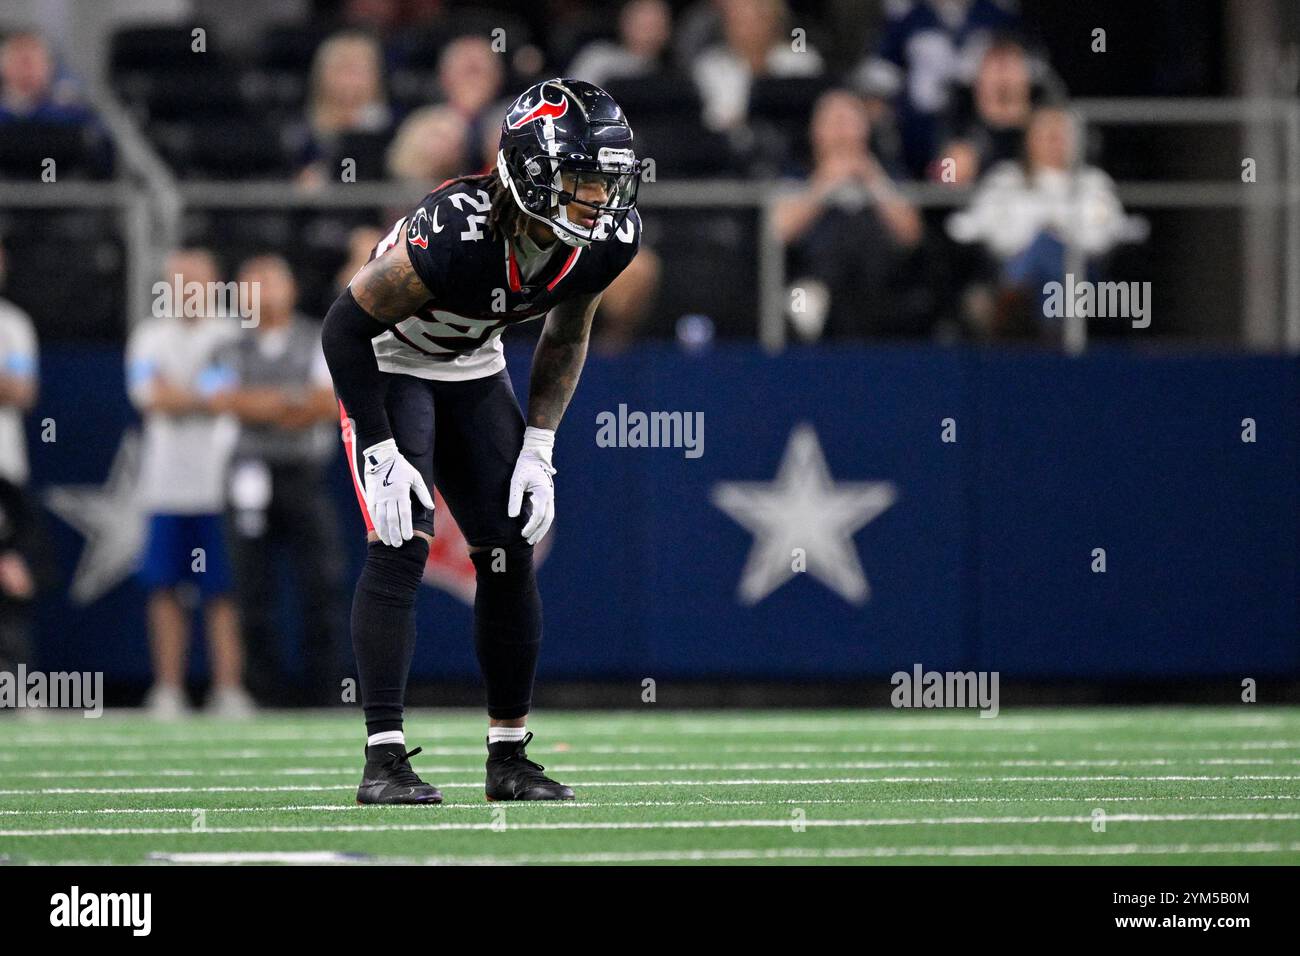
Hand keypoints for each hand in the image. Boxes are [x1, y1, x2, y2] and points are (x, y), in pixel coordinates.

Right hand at [362, 439, 433, 546]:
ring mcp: (378, 497)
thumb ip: (423, 493)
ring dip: (385, 532)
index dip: (406, 527)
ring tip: (388, 542)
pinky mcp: (371, 496)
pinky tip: (379, 531)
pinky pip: (373, 513)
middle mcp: (389, 497)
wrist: (381, 456)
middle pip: (392, 519)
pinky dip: (376, 523)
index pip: (404, 514)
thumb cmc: (401, 467)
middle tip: (398, 545)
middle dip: (395, 533)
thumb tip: (431, 508)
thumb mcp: (416, 477)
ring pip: (380, 518)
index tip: (408, 538)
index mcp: (401, 492)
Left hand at [508, 427, 556, 544]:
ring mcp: (550, 497)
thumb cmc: (524, 467)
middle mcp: (549, 497)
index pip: (538, 515)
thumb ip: (514, 499)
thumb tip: (512, 516)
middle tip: (528, 541)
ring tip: (533, 539)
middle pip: (546, 520)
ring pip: (549, 518)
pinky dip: (543, 523)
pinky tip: (536, 528)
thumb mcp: (516, 481)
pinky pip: (547, 514)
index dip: (530, 526)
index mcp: (543, 493)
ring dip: (542, 529)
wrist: (535, 456)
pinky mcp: (547, 497)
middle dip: (538, 532)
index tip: (522, 534)